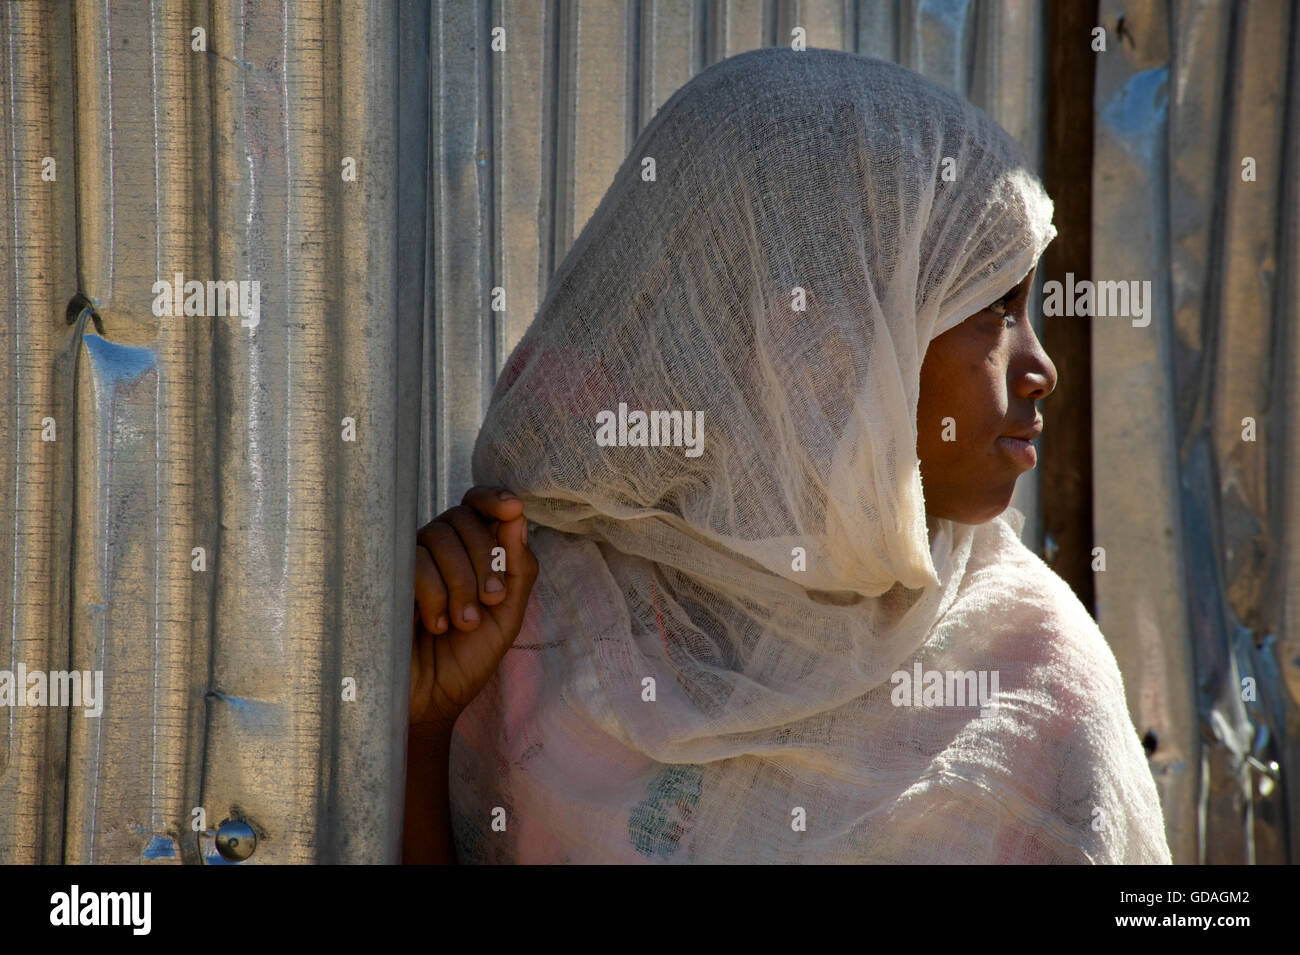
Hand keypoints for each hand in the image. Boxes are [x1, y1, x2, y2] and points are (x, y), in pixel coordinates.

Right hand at [409, 486, 537, 733]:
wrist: (431, 701)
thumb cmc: (467, 657)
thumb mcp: (507, 615)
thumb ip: (518, 568)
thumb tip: (517, 517)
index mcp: (468, 552)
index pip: (475, 504)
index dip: (492, 498)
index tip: (513, 508)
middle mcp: (437, 550)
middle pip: (463, 518)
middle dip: (486, 558)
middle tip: (493, 600)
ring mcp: (408, 562)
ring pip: (439, 536)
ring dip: (462, 581)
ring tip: (465, 621)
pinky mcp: (384, 579)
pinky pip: (415, 561)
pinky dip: (435, 593)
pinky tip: (437, 624)